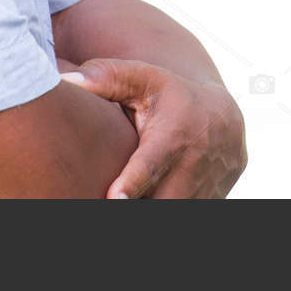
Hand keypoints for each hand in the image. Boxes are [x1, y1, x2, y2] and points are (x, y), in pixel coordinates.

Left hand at [60, 60, 246, 197]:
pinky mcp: (215, 202)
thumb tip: (66, 79)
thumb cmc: (172, 97)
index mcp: (172, 135)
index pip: (150, 164)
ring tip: (126, 194)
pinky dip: (165, 205)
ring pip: (172, 209)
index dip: (131, 183)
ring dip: (150, 203)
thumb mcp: (145, 80)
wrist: (224, 118)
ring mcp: (207, 188)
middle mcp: (194, 165)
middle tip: (109, 197)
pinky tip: (150, 194)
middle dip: (136, 201)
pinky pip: (185, 212)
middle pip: (159, 200)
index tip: (112, 198)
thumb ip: (107, 78)